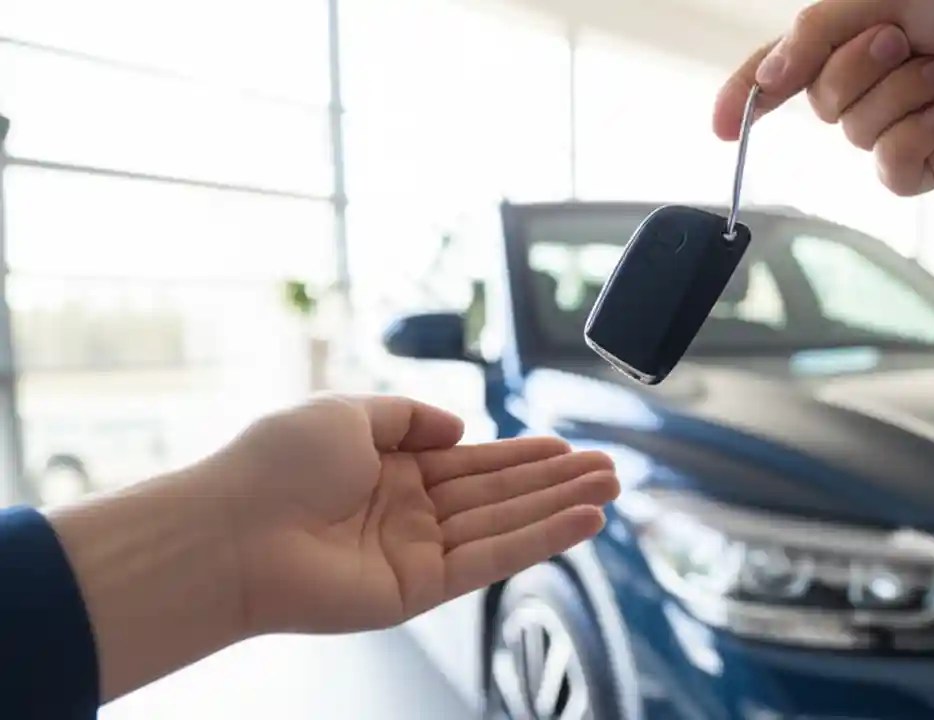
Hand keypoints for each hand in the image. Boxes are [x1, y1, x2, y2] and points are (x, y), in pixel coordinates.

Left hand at [209, 395, 619, 634]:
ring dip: (560, 508)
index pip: (471, 462)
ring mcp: (416, 551)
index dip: (522, 455)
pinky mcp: (420, 589)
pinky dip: (539, 541)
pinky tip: (581, 523)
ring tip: (611, 491)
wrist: (232, 531)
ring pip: (504, 525)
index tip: (567, 448)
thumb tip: (459, 427)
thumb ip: (408, 415)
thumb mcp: (347, 411)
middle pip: (499, 494)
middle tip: (610, 470)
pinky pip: (491, 560)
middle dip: (556, 482)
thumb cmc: (275, 465)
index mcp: (389, 469)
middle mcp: (408, 511)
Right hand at [713, 0, 933, 194]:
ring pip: (855, 135)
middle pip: (819, 101)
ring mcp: (911, 115)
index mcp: (866, 25)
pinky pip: (890, 172)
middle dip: (855, 69)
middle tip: (907, 37)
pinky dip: (912, 142)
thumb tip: (770, 78)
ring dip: (898, 97)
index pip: (788, 65)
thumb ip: (818, 33)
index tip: (723, 127)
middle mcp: (883, 72)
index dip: (748, 92)